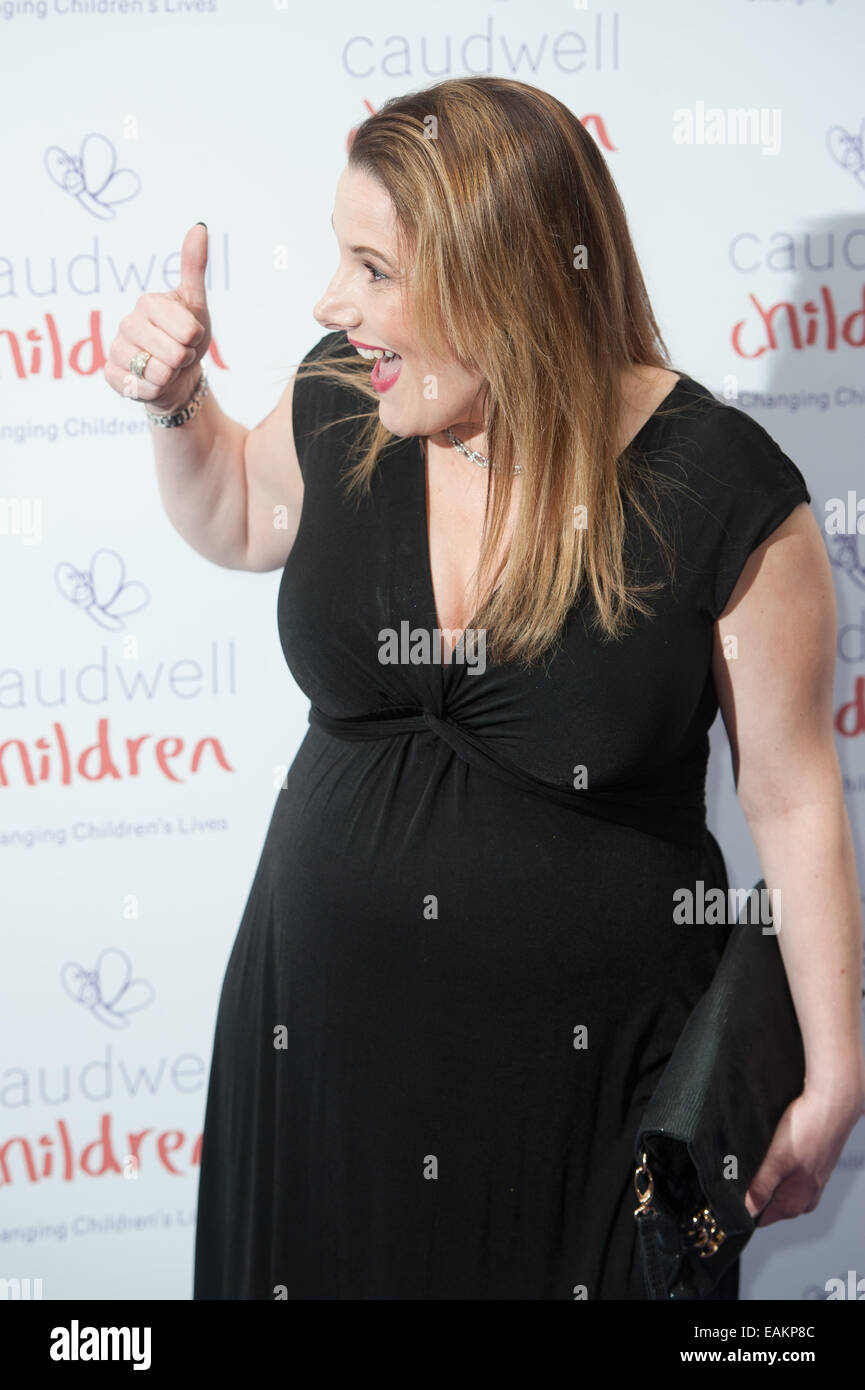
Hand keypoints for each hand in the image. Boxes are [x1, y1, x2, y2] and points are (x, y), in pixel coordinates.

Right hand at [103, 223, 210, 412]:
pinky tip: (151, 382)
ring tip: (165, 367)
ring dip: (170, 377)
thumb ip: (194, 267)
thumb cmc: (187, 337)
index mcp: (148, 302)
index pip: (188, 331)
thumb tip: (199, 226)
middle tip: (178, 355)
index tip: (188, 336)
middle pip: (175, 354)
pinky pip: (141, 389)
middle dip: (184, 360)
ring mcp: (116, 349)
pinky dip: (153, 392)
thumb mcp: (196, 305)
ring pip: (159, 374)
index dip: (195, 340)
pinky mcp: (110, 375)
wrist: (176, 374)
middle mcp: (127, 322)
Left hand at [745, 1072, 864, 1226]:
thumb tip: (747, 1211)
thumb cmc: (807, 1130)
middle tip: (735, 1173)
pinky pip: (790, 1176)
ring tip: (751, 1161)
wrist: (833, 1104)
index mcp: (796, 1202)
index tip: (727, 1195)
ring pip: (781, 1189)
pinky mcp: (814, 1167)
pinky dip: (777, 1169)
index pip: (763, 1218)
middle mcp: (806, 1198)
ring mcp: (812, 1182)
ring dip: (765, 1179)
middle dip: (753, 1193)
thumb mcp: (777, 1160)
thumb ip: (762, 1187)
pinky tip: (771, 1154)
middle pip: (771, 1205)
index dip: (744, 1209)